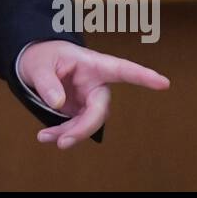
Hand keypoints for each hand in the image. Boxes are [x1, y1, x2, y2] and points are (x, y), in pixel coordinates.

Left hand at [18, 40, 169, 148]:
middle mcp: (96, 83)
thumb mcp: (38, 64)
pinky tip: (46, 136)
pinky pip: (77, 126)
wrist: (33, 63)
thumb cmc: (41, 56)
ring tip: (46, 137)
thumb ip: (47, 82)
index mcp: (92, 64)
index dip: (142, 76)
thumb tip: (58, 104)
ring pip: (89, 122)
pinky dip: (61, 133)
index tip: (163, 83)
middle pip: (101, 109)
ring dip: (70, 133)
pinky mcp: (80, 110)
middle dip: (85, 127)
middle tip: (63, 141)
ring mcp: (89, 98)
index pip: (121, 69)